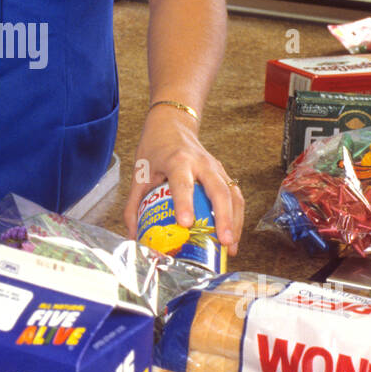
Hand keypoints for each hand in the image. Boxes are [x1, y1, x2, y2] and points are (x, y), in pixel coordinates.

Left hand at [123, 107, 243, 253]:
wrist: (172, 124)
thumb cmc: (155, 148)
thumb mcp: (139, 173)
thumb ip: (134, 205)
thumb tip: (134, 236)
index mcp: (177, 160)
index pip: (183, 183)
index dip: (185, 203)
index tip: (186, 223)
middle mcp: (202, 163)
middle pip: (219, 190)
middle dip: (224, 217)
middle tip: (224, 242)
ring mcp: (216, 167)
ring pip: (232, 194)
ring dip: (235, 221)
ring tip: (230, 247)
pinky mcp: (223, 173)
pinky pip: (235, 196)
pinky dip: (237, 217)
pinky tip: (232, 237)